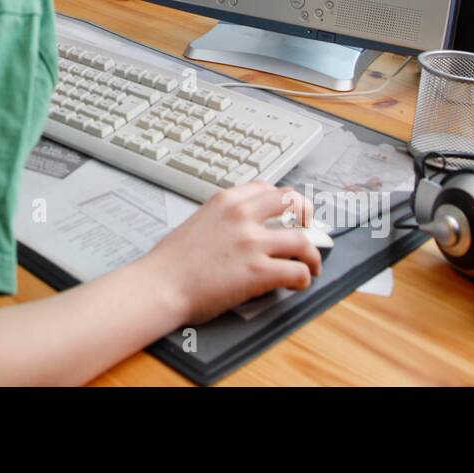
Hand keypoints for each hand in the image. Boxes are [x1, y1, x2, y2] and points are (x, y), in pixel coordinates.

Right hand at [146, 183, 321, 325]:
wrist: (160, 284)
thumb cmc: (171, 261)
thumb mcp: (198, 222)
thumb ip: (224, 219)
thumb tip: (243, 230)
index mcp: (226, 201)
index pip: (268, 189)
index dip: (284, 203)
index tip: (289, 213)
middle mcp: (243, 216)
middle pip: (294, 204)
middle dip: (308, 217)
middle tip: (311, 231)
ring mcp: (252, 243)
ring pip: (304, 241)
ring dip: (313, 255)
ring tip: (311, 265)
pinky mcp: (258, 271)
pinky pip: (298, 271)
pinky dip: (304, 279)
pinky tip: (297, 284)